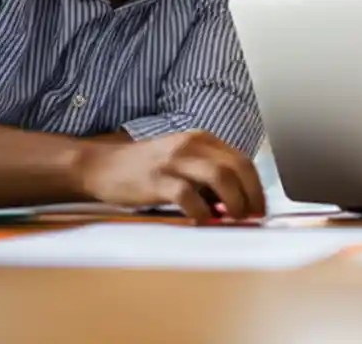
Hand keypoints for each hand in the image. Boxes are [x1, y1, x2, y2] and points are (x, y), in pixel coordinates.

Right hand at [77, 130, 264, 222]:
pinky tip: (201, 221)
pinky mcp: (157, 179)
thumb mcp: (181, 161)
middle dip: (252, 195)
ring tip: (232, 218)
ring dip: (233, 201)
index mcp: (202, 140)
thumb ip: (208, 176)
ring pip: (220, 177)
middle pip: (237, 166)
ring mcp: (174, 161)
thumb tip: (238, 202)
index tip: (260, 207)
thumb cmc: (145, 169)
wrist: (101, 167)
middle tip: (251, 217)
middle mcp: (191, 145)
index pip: (242, 160)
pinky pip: (189, 195)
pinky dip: (201, 211)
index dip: (256, 186)